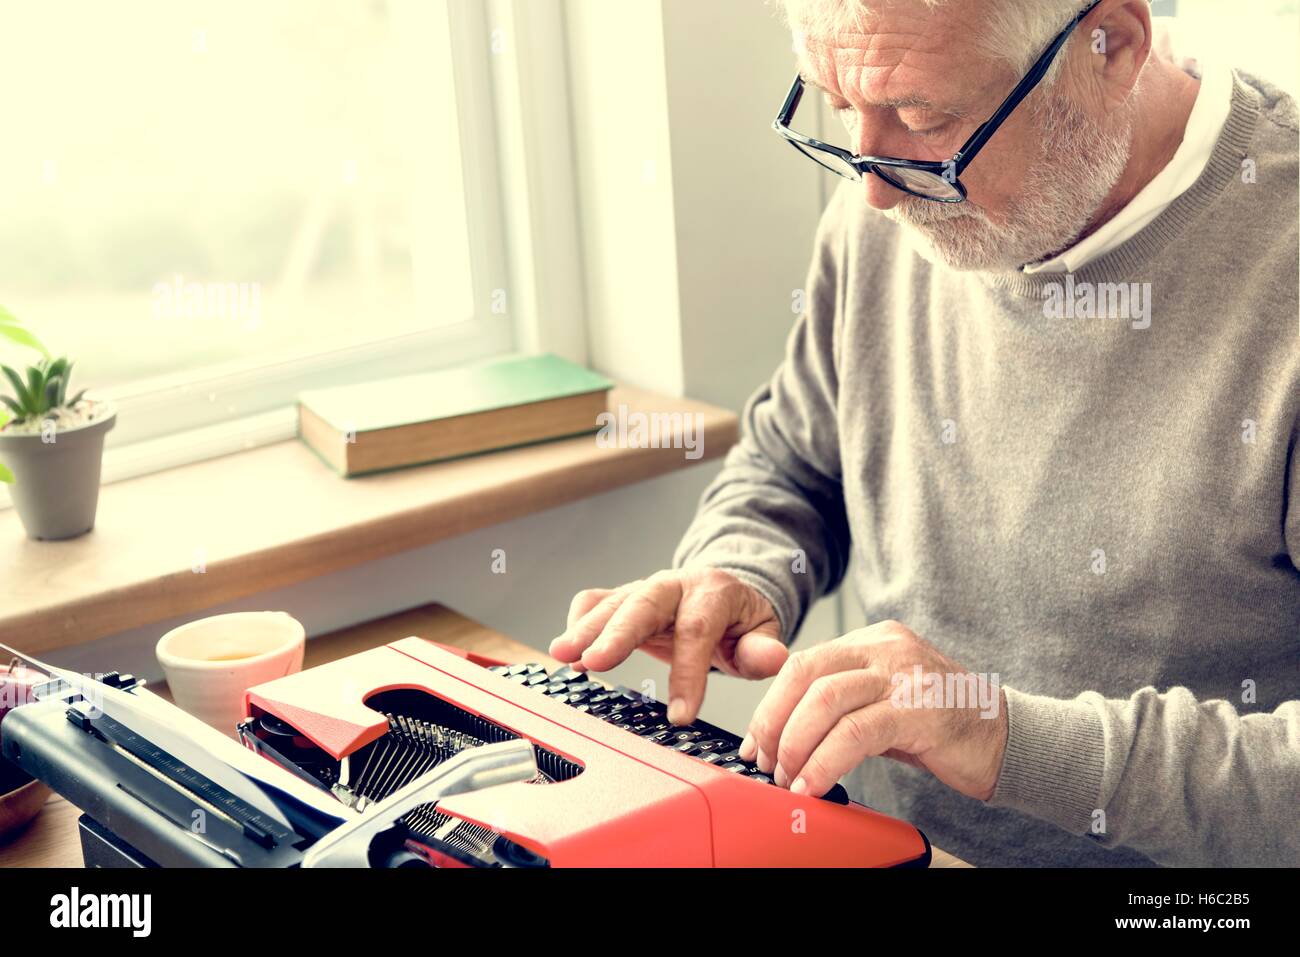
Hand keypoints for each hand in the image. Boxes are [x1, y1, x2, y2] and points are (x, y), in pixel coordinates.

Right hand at [549, 568, 787, 724]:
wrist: (720, 592)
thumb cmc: (738, 620)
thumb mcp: (762, 631)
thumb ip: (763, 649)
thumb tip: (774, 659)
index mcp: (712, 592)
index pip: (697, 630)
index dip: (688, 673)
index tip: (681, 716)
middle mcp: (672, 585)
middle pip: (642, 606)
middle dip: (616, 634)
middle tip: (593, 662)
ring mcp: (643, 589)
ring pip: (611, 604)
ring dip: (585, 630)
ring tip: (561, 654)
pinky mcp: (621, 598)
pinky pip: (594, 602)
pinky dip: (579, 623)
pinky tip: (569, 654)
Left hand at [739, 620, 1008, 800]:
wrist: (1008, 738)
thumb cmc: (942, 725)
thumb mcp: (885, 700)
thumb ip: (843, 703)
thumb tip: (784, 735)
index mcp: (874, 640)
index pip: (804, 662)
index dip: (771, 704)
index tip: (757, 741)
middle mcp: (888, 648)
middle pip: (806, 675)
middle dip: (775, 723)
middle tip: (767, 762)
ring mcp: (905, 676)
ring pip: (826, 701)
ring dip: (796, 746)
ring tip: (790, 779)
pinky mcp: (921, 711)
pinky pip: (856, 733)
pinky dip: (825, 762)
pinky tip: (815, 784)